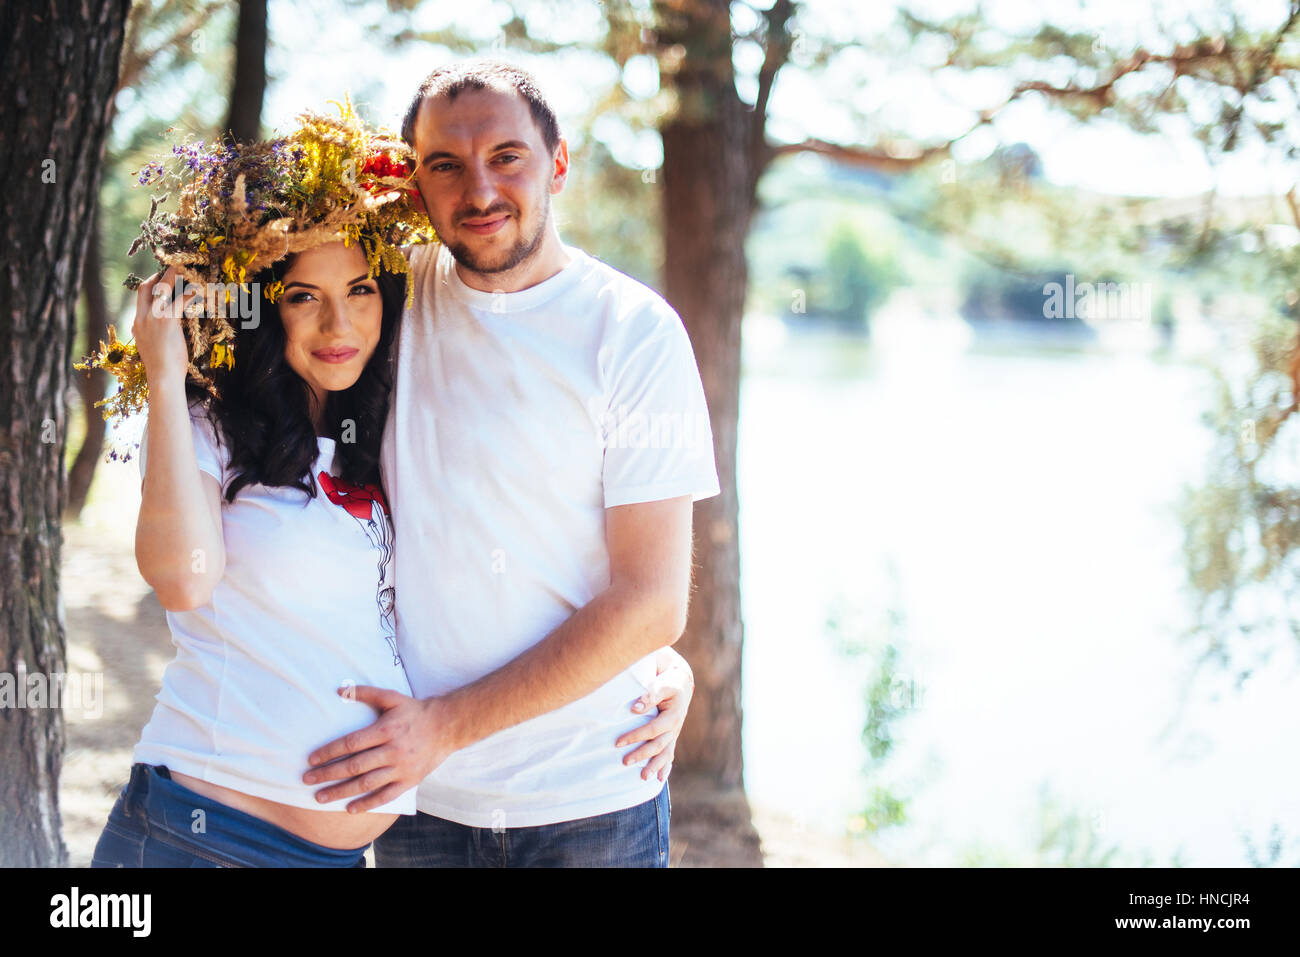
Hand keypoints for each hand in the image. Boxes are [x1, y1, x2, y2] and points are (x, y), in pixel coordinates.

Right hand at [132, 268, 193, 385]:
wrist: (162, 378)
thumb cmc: (162, 368)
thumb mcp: (152, 347)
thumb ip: (154, 334)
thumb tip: (165, 330)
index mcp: (137, 324)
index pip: (140, 298)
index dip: (149, 286)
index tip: (159, 278)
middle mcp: (141, 318)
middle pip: (145, 288)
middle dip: (158, 276)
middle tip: (171, 268)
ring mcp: (152, 318)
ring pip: (161, 289)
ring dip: (174, 277)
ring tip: (185, 269)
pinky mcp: (166, 321)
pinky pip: (179, 301)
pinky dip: (189, 293)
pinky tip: (198, 289)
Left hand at [302, 686, 455, 813]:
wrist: (447, 726)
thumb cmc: (415, 711)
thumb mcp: (392, 697)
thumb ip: (366, 693)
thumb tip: (340, 690)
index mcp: (386, 730)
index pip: (351, 743)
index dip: (329, 752)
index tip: (311, 760)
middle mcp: (392, 750)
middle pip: (354, 766)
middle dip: (328, 774)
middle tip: (307, 780)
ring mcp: (401, 768)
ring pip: (366, 783)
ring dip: (341, 792)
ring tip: (320, 797)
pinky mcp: (410, 781)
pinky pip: (386, 796)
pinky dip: (367, 803)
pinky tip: (350, 808)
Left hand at [615, 647, 693, 781]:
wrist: (681, 682)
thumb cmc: (670, 682)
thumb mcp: (662, 684)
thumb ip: (650, 695)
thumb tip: (634, 709)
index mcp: (673, 716)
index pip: (652, 729)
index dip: (635, 736)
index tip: (618, 742)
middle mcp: (675, 727)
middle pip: (658, 745)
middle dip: (642, 755)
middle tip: (625, 762)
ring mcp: (674, 733)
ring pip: (666, 754)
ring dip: (655, 766)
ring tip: (643, 777)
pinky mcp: (672, 735)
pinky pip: (670, 753)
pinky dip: (666, 766)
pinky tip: (661, 777)